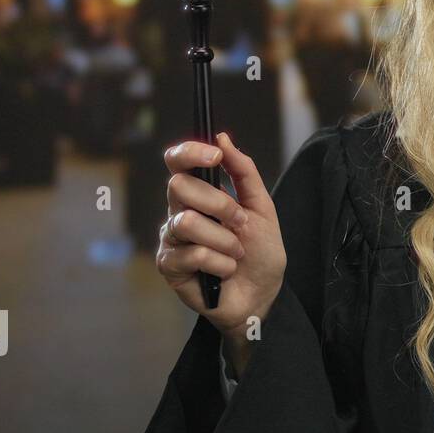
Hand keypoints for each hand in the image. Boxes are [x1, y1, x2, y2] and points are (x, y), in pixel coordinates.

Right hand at [155, 132, 286, 348]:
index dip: (189, 151)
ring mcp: (172, 239)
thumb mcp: (262, 208)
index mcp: (200, 194)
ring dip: (224, 239)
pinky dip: (219, 263)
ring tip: (236, 253)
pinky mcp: (169, 266)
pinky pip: (191, 254)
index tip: (214, 153)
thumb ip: (244, 173)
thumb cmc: (260, 253)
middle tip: (240, 223)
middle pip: (179, 186)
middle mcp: (179, 212)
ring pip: (186, 222)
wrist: (263, 295)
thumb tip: (223, 138)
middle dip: (220, 204)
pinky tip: (224, 272)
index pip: (178, 163)